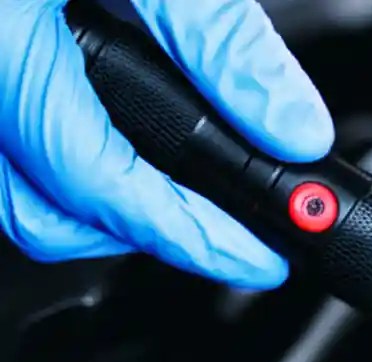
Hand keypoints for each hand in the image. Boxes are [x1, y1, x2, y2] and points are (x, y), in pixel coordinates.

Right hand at [0, 0, 332, 287]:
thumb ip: (217, 37)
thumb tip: (289, 127)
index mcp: (5, 44)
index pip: (101, 183)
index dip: (193, 235)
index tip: (262, 260)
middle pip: (47, 212)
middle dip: (150, 232)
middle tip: (238, 235)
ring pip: (23, 188)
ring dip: (108, 201)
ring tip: (196, 191)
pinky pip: (14, 147)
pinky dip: (74, 156)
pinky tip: (127, 136)